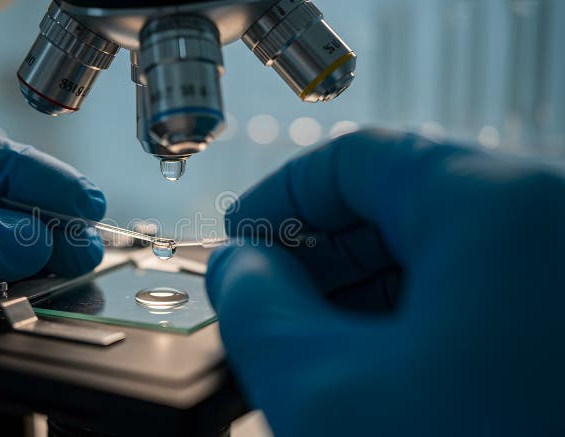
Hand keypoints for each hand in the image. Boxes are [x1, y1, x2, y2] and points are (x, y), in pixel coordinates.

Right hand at [206, 130, 564, 435]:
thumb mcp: (331, 393)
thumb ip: (259, 311)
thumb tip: (241, 269)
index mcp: (496, 206)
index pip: (355, 161)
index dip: (279, 200)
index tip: (240, 247)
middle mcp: (552, 225)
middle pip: (402, 205)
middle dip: (320, 258)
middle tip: (271, 312)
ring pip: (445, 261)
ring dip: (369, 300)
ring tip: (323, 359)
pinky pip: (487, 304)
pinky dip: (424, 331)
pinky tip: (391, 382)